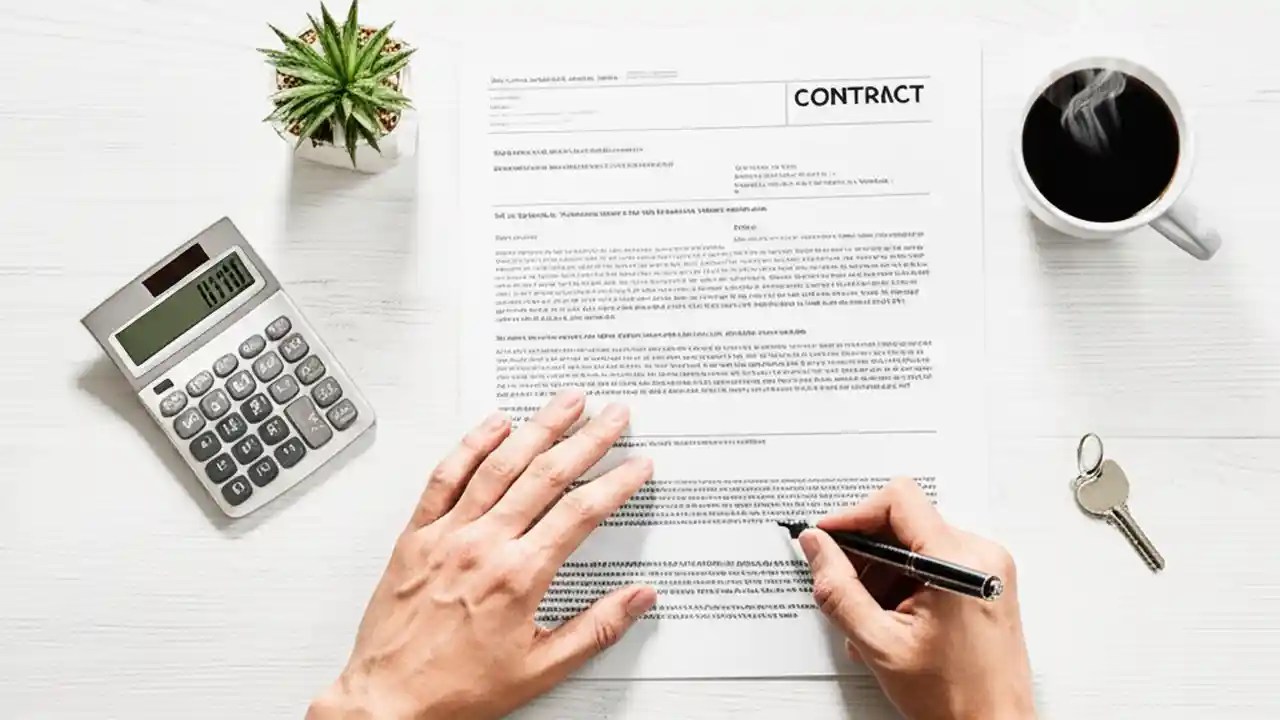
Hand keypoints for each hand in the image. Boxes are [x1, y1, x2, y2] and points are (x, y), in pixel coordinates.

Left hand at [307, 391, 655, 719]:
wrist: (386, 701)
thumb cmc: (456, 690)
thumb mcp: (540, 669)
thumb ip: (596, 628)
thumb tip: (639, 599)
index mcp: (519, 577)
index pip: (582, 513)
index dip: (616, 483)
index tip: (637, 465)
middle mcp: (484, 546)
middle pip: (547, 475)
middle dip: (587, 439)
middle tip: (613, 415)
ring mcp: (447, 535)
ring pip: (500, 464)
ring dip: (538, 427)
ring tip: (565, 402)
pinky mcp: (416, 535)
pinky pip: (445, 477)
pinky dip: (471, 445)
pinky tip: (494, 423)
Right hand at [799, 478, 1034, 719]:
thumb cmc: (956, 699)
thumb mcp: (880, 644)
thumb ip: (839, 589)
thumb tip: (817, 547)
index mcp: (960, 563)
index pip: (899, 501)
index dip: (854, 514)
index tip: (829, 536)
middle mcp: (981, 557)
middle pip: (905, 522)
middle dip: (866, 555)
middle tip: (843, 586)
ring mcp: (988, 569)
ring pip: (915, 544)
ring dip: (882, 574)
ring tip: (871, 617)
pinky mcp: (986, 582)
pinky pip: (933, 562)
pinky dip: (904, 584)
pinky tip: (892, 619)